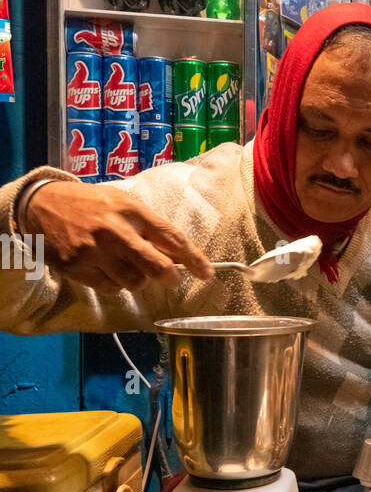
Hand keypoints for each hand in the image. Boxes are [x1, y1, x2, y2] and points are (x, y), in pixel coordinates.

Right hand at [27, 181, 213, 293]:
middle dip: (169, 277)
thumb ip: (149, 226)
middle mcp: (115, 230)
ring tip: (125, 264)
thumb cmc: (90, 204)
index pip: (172, 238)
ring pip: (135, 282)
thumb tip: (179, 255)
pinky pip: (111, 288)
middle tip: (169, 278)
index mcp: (131, 210)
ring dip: (137, 279)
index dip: (194, 260)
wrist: (42, 205)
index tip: (208, 274)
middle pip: (158, 267)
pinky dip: (114, 284)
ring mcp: (95, 251)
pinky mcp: (78, 268)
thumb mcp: (122, 202)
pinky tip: (106, 269)